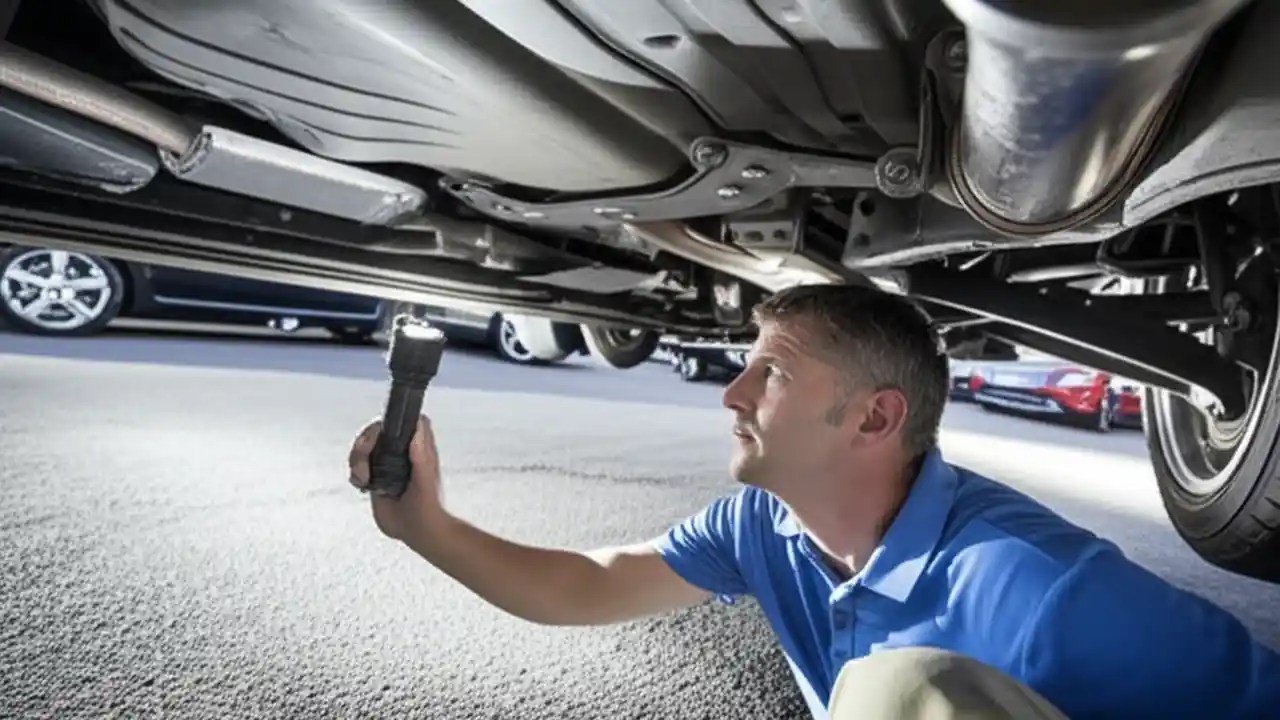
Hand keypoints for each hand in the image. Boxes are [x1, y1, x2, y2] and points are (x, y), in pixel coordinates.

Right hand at [348, 415, 445, 541]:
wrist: (415, 531)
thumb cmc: (427, 507)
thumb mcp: (424, 481)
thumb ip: (420, 456)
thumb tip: (418, 428)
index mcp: (419, 448)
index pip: (406, 421)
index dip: (394, 421)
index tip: (381, 434)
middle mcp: (402, 452)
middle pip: (378, 432)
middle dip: (365, 442)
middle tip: (363, 462)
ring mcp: (387, 463)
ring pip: (364, 447)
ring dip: (357, 459)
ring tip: (364, 478)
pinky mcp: (376, 476)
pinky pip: (357, 465)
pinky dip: (355, 472)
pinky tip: (363, 484)